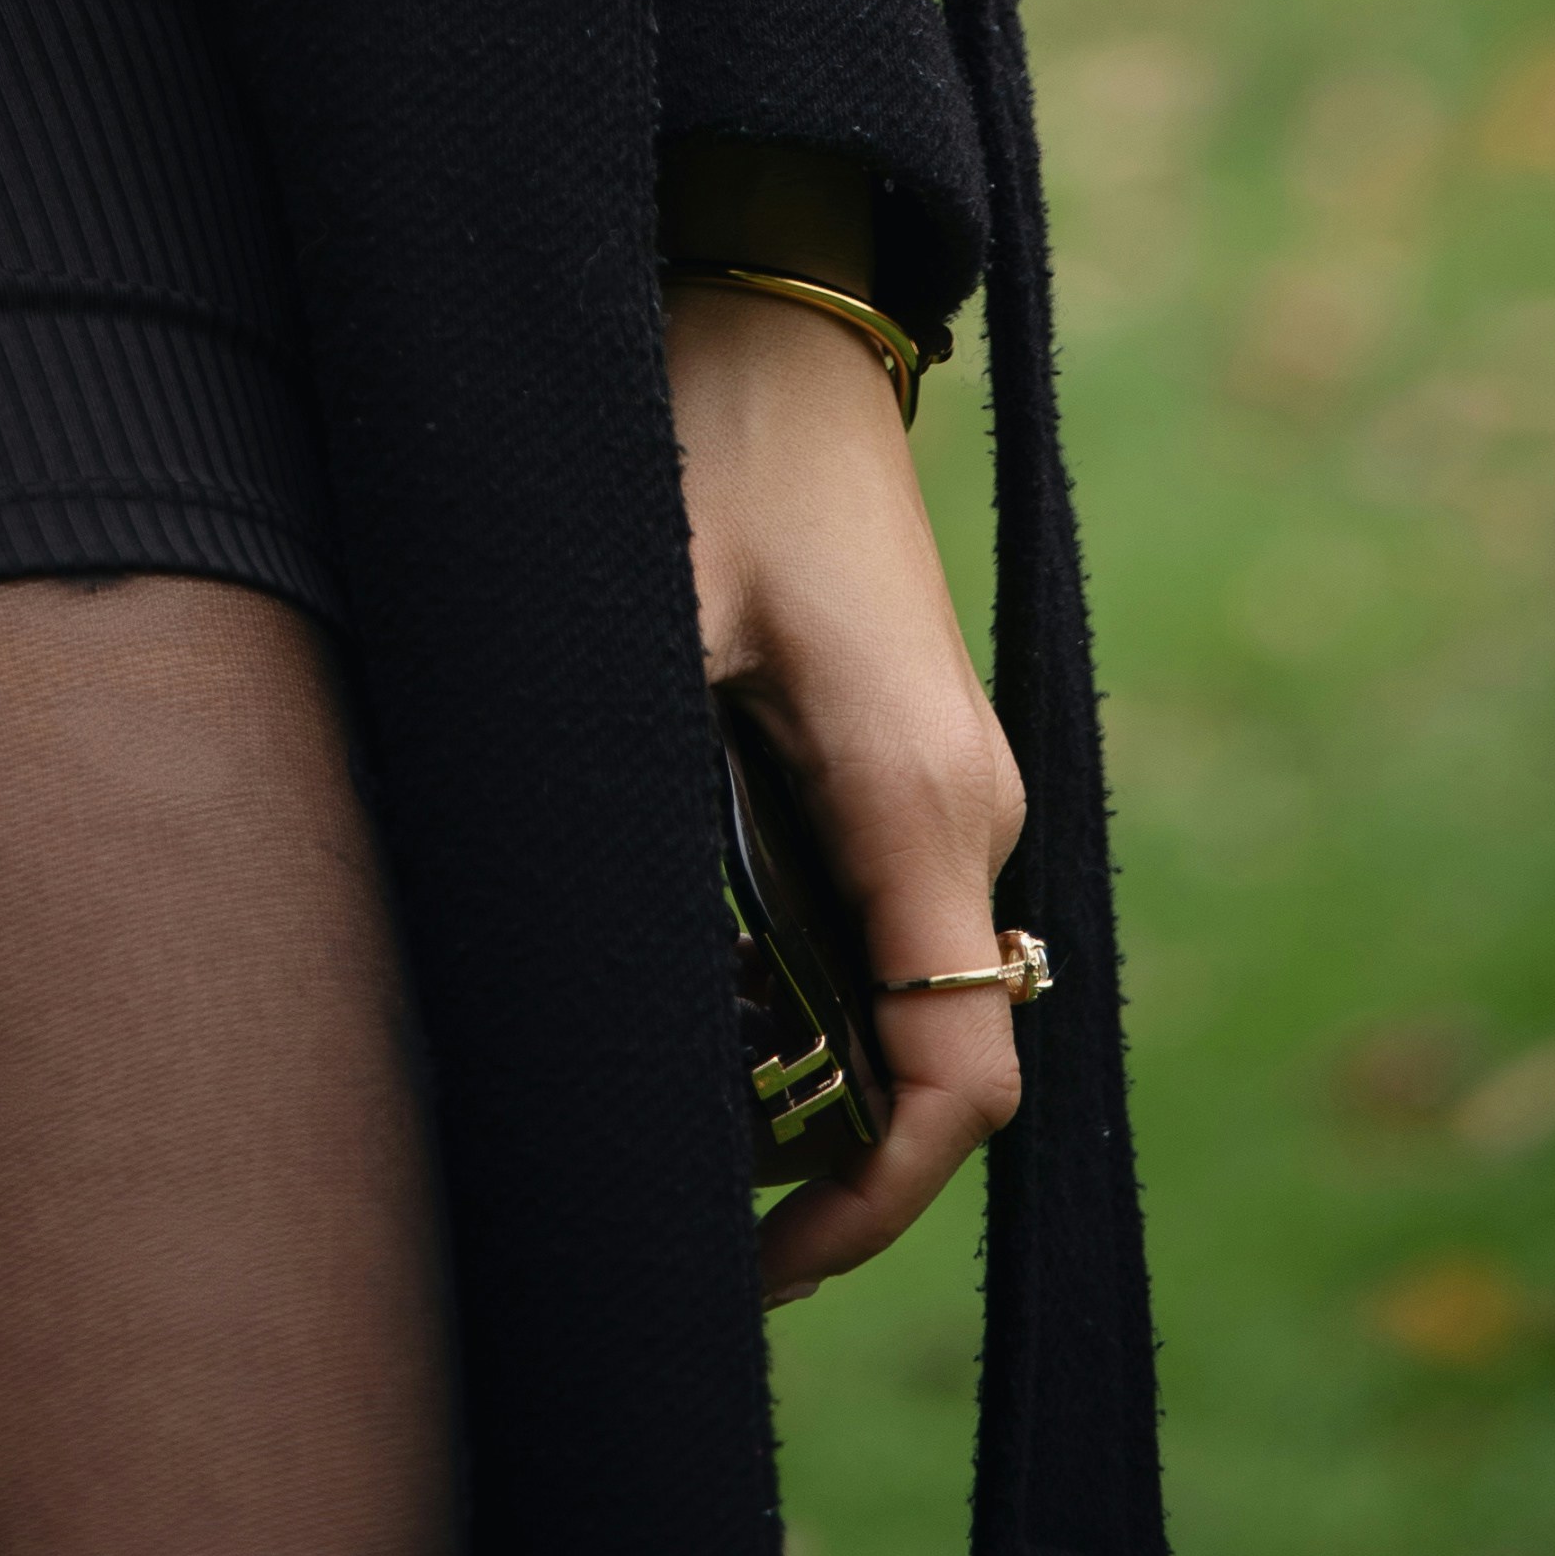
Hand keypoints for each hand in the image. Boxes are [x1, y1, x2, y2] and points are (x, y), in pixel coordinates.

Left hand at [667, 274, 1035, 1302]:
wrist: (766, 294)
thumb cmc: (693, 433)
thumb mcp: (639, 626)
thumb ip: (639, 810)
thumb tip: (591, 986)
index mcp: (918, 797)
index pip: (952, 1079)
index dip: (865, 1202)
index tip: (749, 1261)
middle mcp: (963, 808)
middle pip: (925, 1057)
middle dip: (806, 1144)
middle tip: (653, 1181)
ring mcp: (944, 779)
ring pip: (895, 990)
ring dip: (788, 1050)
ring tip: (634, 1069)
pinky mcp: (906, 748)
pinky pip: (872, 910)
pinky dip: (788, 966)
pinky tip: (672, 950)